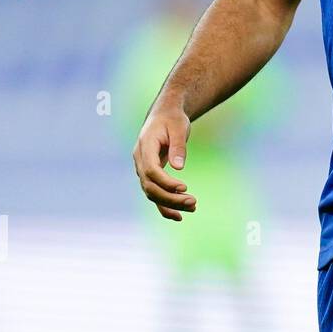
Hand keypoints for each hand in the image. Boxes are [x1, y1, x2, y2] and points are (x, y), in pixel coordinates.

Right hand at [132, 102, 195, 220]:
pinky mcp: (150, 175)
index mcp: (144, 147)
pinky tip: (179, 216)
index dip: (166, 182)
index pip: (151, 171)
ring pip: (152, 193)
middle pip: (150, 186)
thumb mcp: (178, 127)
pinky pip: (154, 194)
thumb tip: (179, 167)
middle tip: (193, 202)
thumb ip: (178, 147)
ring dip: (170, 204)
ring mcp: (143, 169)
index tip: (185, 188)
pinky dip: (164, 206)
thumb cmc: (172, 119)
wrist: (164, 115)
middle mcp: (140, 161)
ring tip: (193, 207)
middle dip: (170, 198)